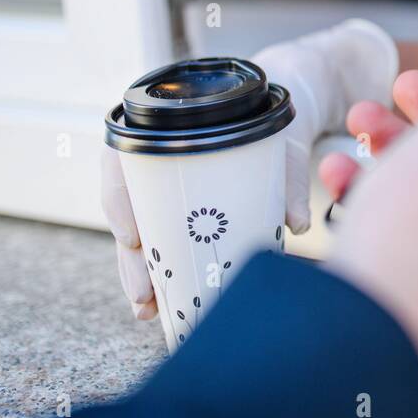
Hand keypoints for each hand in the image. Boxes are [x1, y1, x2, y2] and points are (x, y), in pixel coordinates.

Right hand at [103, 19, 398, 318]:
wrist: (281, 106)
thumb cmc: (271, 118)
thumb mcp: (282, 138)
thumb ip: (289, 175)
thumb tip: (297, 224)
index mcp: (163, 126)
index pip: (120, 165)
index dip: (120, 203)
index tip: (133, 240)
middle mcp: (154, 157)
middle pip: (127, 210)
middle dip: (132, 259)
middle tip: (143, 300)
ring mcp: (165, 183)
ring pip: (139, 230)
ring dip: (142, 272)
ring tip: (147, 311)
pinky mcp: (181, 205)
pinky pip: (161, 237)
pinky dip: (163, 268)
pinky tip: (164, 302)